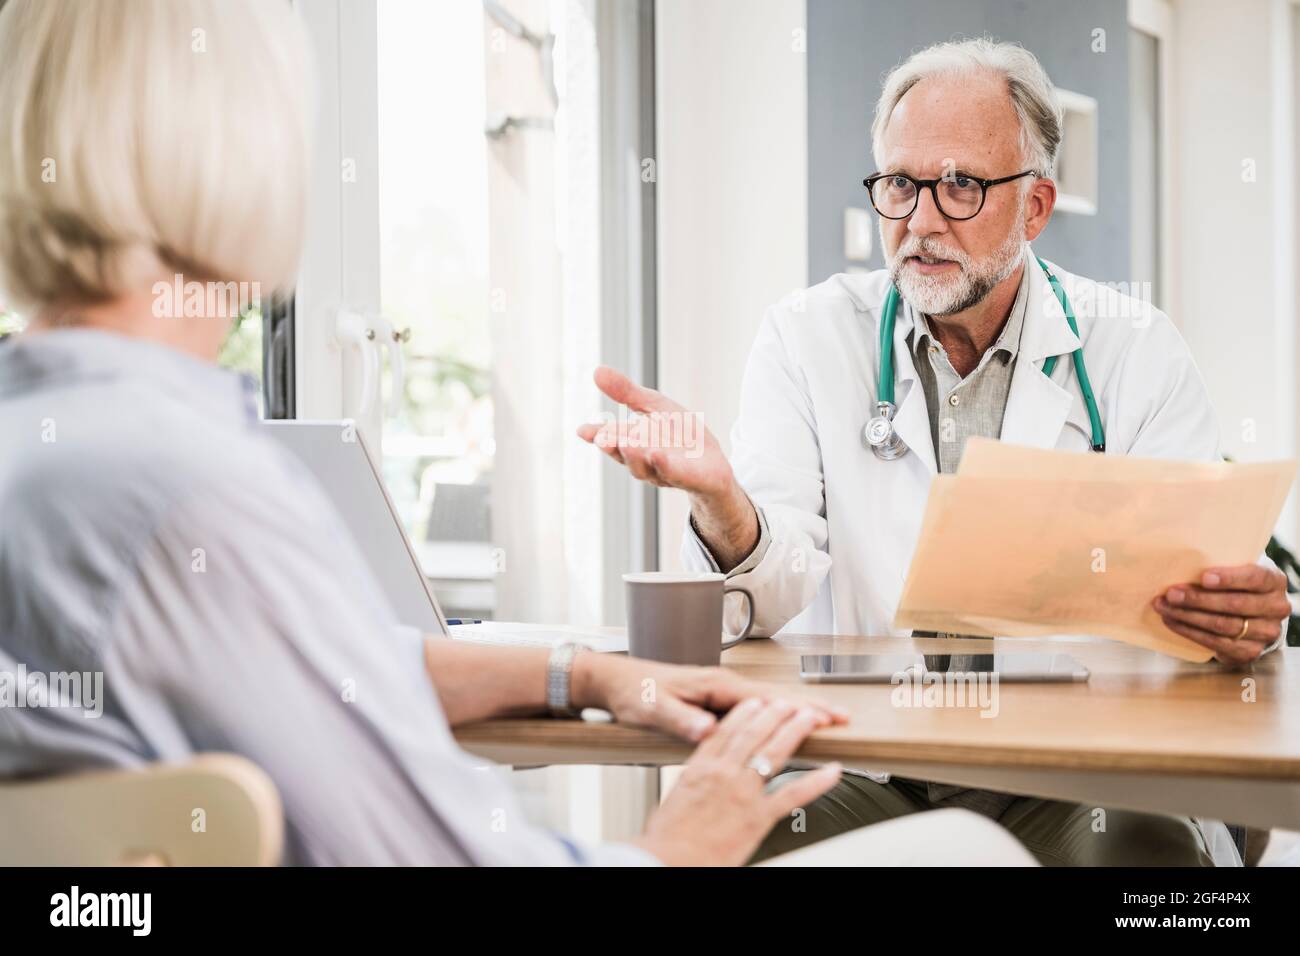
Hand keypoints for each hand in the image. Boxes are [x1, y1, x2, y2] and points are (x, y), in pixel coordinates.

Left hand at [574, 653, 848, 742]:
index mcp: (715, 684)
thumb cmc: (633, 693)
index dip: (800, 709)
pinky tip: (785, 721)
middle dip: (810, 705)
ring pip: (768, 700)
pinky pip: (753, 706)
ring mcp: (718, 689)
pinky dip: (776, 712)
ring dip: (797, 709)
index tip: (828, 716)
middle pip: (776, 696)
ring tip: (826, 718)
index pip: (768, 698)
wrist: (614, 680)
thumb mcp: (654, 710)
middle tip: (843, 717)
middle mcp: (721, 682)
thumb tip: (707, 731)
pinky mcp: (712, 697)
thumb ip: (681, 720)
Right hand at [576, 366, 757, 568]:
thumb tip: (596, 371)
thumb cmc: (680, 436)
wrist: (713, 463)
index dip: (598, 436)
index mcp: (634, 444)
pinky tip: (657, 455)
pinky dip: (666, 466)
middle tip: (602, 437)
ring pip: (646, 468)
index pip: (612, 440)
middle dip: (614, 447)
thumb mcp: (655, 407)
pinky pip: (677, 475)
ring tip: (627, 442)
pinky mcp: (693, 480)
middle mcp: (646, 462)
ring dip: (635, 457)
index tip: (582, 430)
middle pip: (626, 455)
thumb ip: (628, 393)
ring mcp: (667, 474)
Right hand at [632, 697, 843, 865]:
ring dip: (794, 732)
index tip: (753, 703)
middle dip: (772, 714)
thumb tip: (699, 781)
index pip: (724, 731)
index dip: (743, 714)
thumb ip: (693, 784)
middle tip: (785, 703)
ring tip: (808, 718)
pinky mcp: (758, 817)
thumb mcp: (674, 799)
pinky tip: (832, 771)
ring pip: (774, 753)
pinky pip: (793, 794)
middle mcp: (723, 774)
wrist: (665, 861)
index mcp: (699, 768)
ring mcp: (742, 793)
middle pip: (752, 734)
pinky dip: (817, 782)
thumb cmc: (666, 839)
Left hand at [1152, 564, 1292, 664]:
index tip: (1203, 577)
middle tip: (1171, 594)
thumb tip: (1181, 565)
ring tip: (1164, 608)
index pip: (1254, 578)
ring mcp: (1266, 632)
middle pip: (1235, 605)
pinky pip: (1217, 643)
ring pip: (1224, 625)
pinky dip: (1190, 632)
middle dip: (1198, 599)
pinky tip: (1172, 622)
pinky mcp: (1250, 651)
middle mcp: (1276, 608)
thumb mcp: (1236, 569)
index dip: (1229, 578)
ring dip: (1188, 616)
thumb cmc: (1236, 584)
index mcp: (1274, 581)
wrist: (1252, 615)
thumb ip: (1219, 565)